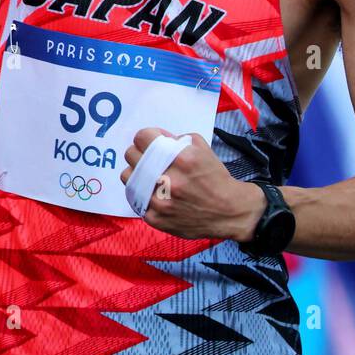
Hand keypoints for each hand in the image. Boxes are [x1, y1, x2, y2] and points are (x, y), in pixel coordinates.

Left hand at [120, 127, 264, 241]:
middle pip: (131, 155)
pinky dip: (143, 193)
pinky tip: (154, 192)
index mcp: (181, 158)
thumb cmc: (214, 177)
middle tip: (148, 157)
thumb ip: (176, 139)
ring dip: (136, 172)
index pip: (142, 137)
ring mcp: (160, 201)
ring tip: (148, 175)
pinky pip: (135, 198)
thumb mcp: (202, 148)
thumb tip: (155, 137)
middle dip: (139, 152)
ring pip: (127, 176)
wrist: (227, 211)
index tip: (149, 140)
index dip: (145, 136)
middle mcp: (168, 179)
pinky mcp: (155, 218)